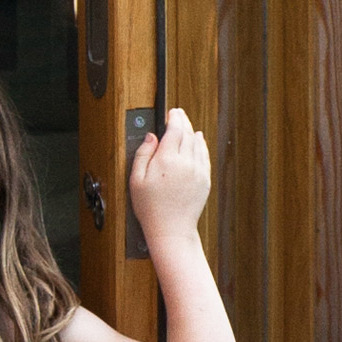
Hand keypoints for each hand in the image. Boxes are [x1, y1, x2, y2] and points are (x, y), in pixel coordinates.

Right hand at [128, 106, 212, 244]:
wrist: (171, 229)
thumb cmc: (151, 208)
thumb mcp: (136, 180)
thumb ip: (143, 154)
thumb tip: (151, 137)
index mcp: (166, 161)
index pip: (174, 130)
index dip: (173, 118)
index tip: (171, 112)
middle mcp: (185, 163)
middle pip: (187, 133)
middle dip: (182, 121)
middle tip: (178, 114)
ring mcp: (198, 171)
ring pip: (197, 143)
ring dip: (192, 131)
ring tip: (186, 125)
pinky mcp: (205, 179)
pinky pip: (205, 155)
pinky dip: (201, 145)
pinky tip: (198, 141)